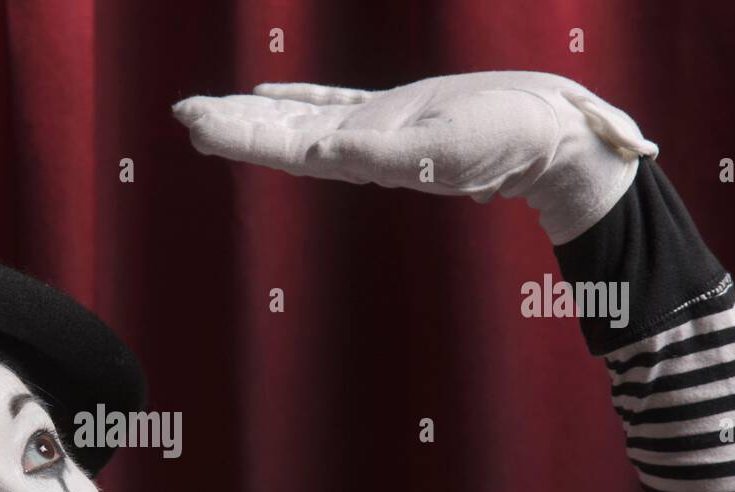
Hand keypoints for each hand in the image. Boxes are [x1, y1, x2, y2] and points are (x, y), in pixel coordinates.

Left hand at [172, 71, 657, 243]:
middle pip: (281, 135)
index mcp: (364, 155)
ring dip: (253, 114)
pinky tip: (269, 93)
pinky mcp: (393, 112)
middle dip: (232, 124)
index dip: (239, 134)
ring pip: (298, 118)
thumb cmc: (508, 139)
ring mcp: (374, 129)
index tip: (196, 124)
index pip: (286, 145)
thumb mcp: (446, 145)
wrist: (552, 139)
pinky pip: (329, 101)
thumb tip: (323, 152)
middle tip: (183, 111)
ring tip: (209, 106)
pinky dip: (295, 96)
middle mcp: (359, 147)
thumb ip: (385, 151)